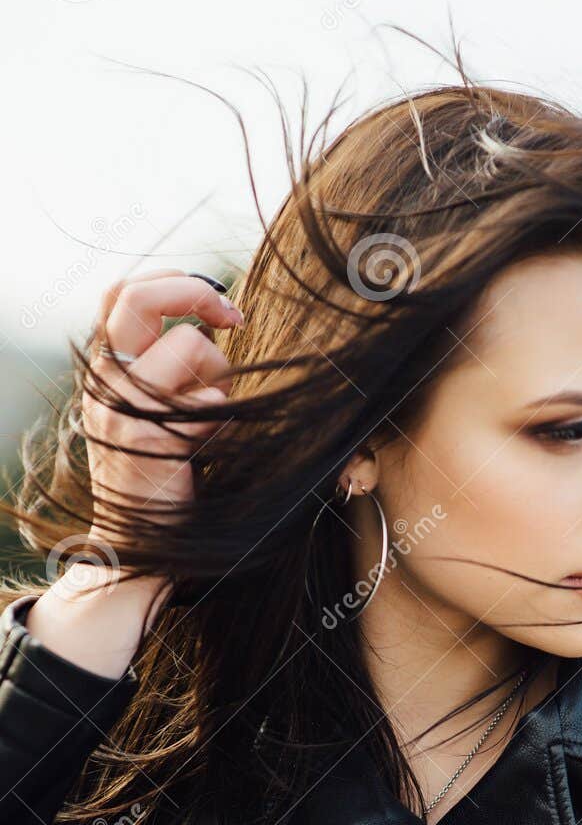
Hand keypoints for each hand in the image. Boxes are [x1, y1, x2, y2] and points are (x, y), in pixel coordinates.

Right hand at [80, 269, 243, 560]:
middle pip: (141, 297)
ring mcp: (122, 406)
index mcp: (105, 369)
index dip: (174, 282)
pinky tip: (210, 447)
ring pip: (193, 346)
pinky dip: (225, 420)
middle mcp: (104, 380)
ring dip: (221, 378)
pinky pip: (211, 400)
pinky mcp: (148, 434)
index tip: (219, 305)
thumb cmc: (162, 475)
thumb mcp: (153, 410)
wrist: (140, 542)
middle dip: (196, 295)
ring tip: (212, 420)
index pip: (123, 292)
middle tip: (233, 319)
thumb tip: (212, 316)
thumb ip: (166, 366)